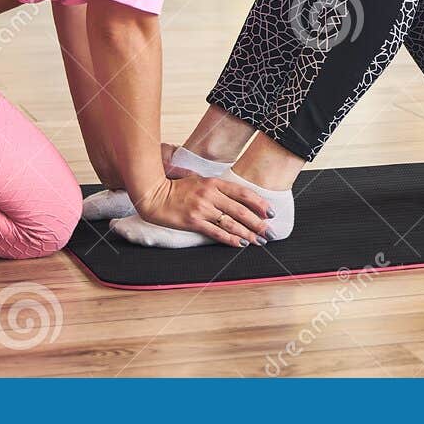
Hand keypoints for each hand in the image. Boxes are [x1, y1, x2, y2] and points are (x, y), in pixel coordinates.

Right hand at [132, 174, 272, 246]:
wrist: (152, 194)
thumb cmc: (174, 187)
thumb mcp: (197, 179)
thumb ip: (214, 187)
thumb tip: (233, 195)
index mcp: (214, 182)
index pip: (243, 193)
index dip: (259, 203)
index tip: (270, 212)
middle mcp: (210, 194)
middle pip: (241, 210)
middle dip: (258, 222)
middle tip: (270, 232)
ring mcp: (202, 208)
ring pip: (231, 223)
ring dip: (247, 233)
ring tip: (259, 241)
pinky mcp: (193, 221)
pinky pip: (216, 232)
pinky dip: (230, 239)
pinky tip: (240, 244)